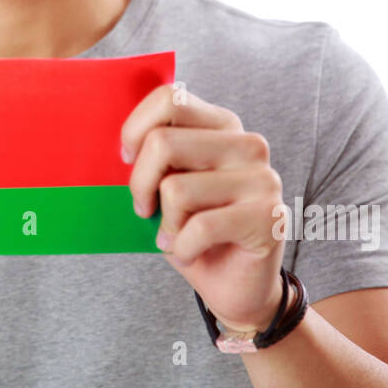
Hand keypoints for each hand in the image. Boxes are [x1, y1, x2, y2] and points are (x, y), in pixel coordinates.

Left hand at [121, 83, 287, 331]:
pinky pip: (198, 228)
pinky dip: (182, 248)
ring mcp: (263, 179)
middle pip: (163, 143)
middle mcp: (248, 144)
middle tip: (145, 209)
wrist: (237, 288)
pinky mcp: (269, 217)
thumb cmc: (195, 232)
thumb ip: (154, 155)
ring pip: (176, 189)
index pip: (169, 98)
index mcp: (223, 125)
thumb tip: (118, 145)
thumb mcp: (168, 183)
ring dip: (166, 224)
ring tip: (178, 235)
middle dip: (140, 184)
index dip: (135, 130)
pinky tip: (191, 253)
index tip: (127, 159)